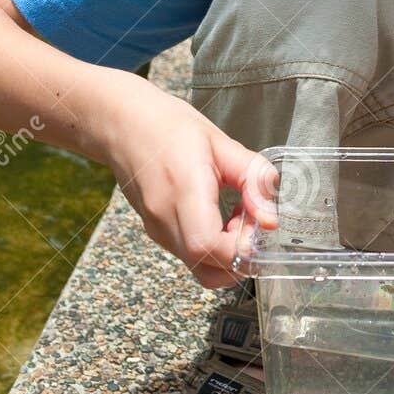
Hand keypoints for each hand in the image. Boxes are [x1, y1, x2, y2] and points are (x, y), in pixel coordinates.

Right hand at [98, 76, 279, 286]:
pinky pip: (191, 257)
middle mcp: (165, 219)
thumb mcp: (221, 143)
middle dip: (241, 257)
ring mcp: (158, 231)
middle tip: (251, 223)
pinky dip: (214, 248)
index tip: (258, 226)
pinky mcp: (158, 234)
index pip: (207, 245)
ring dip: (229, 254)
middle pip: (208, 269)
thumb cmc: (169, 127)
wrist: (122, 124)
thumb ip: (253, 179)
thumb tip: (271, 220)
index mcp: (182, 190)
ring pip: (201, 269)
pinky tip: (220, 216)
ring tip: (236, 217)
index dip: (241, 248)